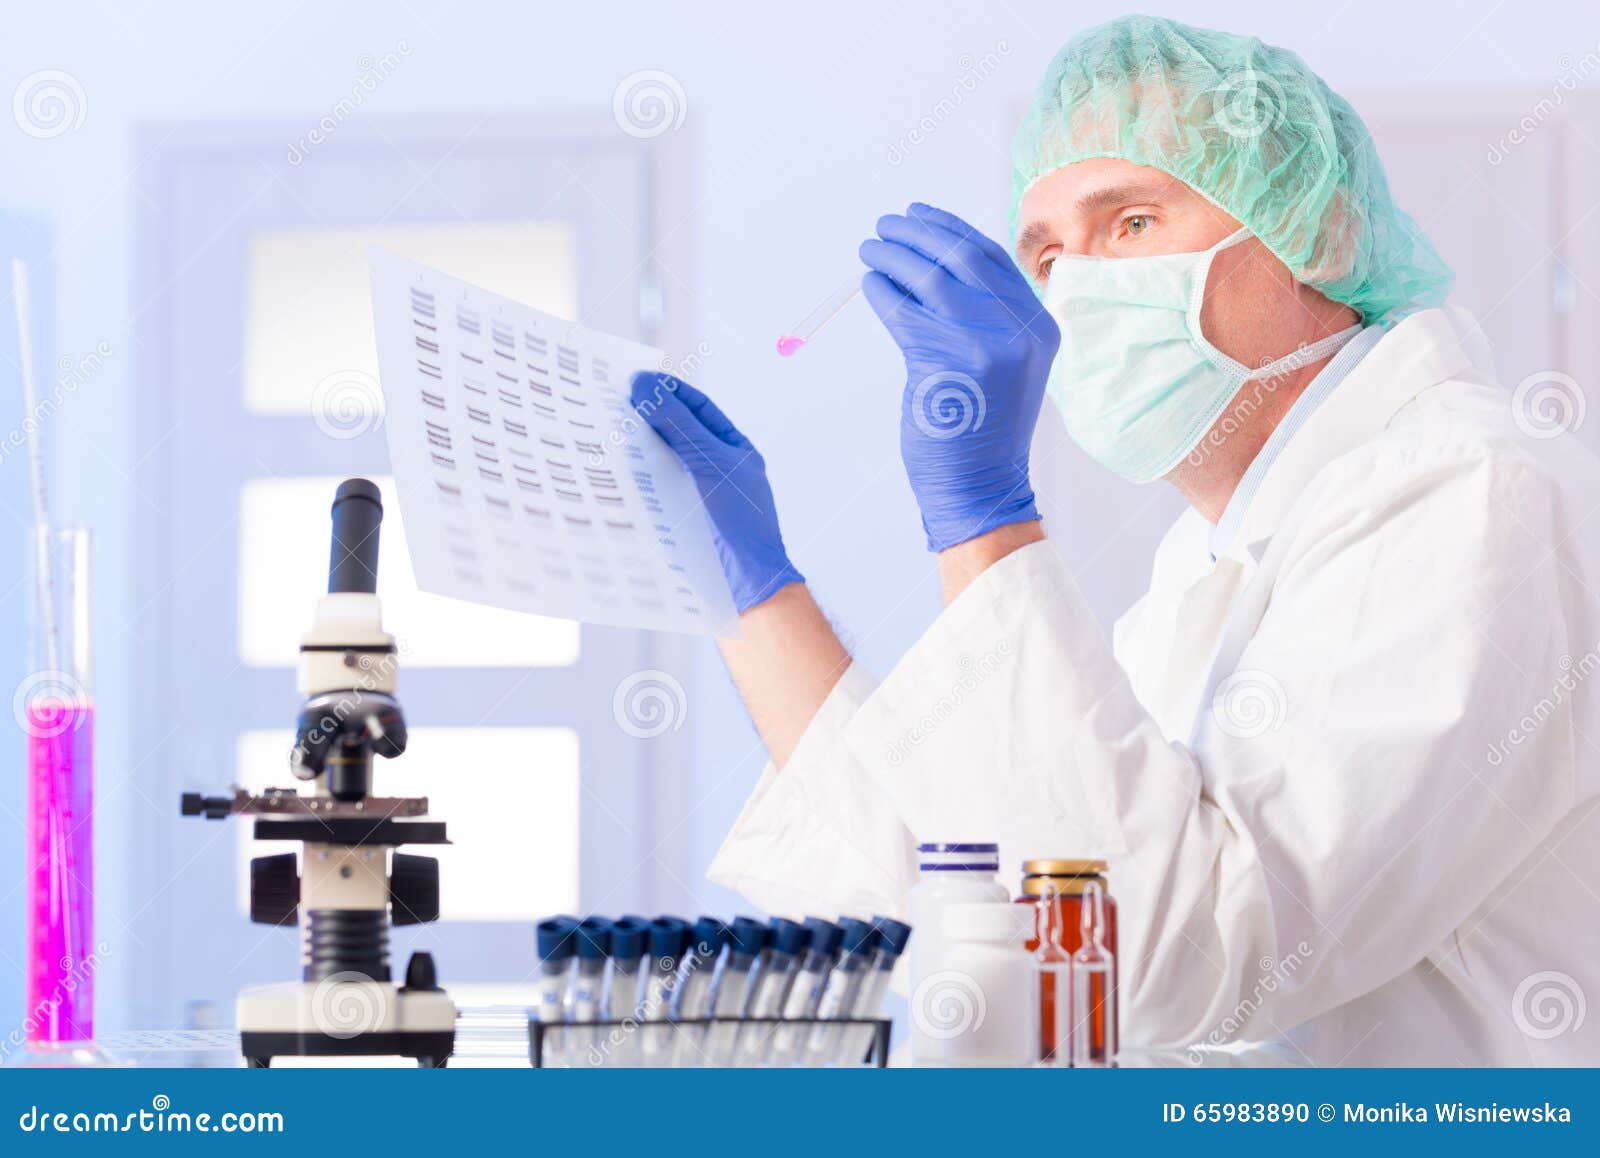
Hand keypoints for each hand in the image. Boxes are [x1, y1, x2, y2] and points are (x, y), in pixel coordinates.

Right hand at [630, 371, 804, 612]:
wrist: (748, 585)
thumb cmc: (741, 520)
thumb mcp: (710, 463)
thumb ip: (678, 425)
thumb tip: (643, 385)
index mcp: (733, 448)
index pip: (698, 408)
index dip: (668, 390)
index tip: (634, 378)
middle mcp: (717, 468)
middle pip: (677, 433)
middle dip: (647, 418)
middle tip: (608, 402)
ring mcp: (700, 495)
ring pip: (663, 463)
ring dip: (636, 450)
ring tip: (603, 435)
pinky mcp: (684, 521)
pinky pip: (657, 492)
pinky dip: (637, 482)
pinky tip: (614, 477)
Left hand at [860, 202, 1058, 550]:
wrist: (980, 487)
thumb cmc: (981, 427)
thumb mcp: (1002, 364)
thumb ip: (984, 316)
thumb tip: (930, 260)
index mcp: (1037, 326)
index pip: (991, 258)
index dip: (951, 230)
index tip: (920, 214)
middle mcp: (1018, 331)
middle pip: (961, 259)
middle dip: (918, 234)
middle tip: (885, 224)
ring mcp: (985, 346)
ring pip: (930, 280)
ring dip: (893, 256)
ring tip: (870, 247)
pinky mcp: (947, 364)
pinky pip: (905, 313)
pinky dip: (883, 292)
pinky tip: (870, 284)